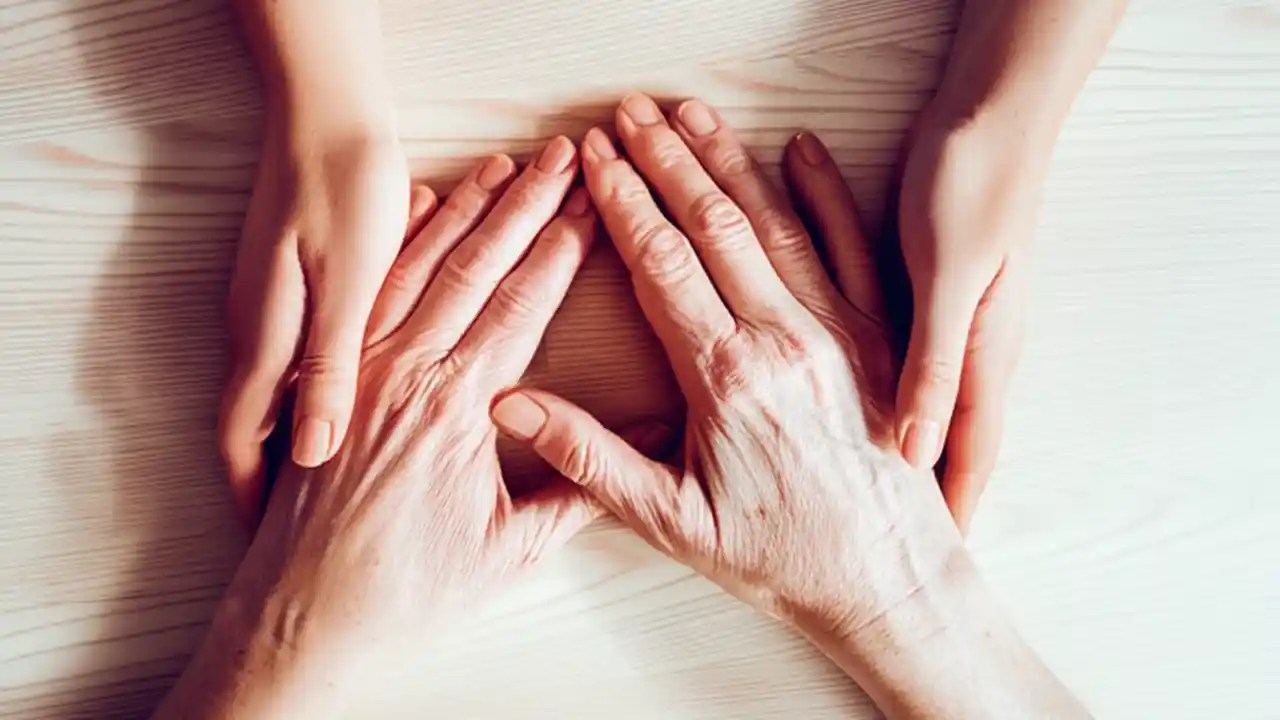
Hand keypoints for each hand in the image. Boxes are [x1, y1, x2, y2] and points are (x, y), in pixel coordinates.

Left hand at [162, 140, 609, 717]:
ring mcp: (364, 365)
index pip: (526, 302)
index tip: (595, 202)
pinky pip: (371, 290)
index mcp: (460, 403)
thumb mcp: (510, 550)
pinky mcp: (336, 374)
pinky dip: (402, 242)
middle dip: (528, 204)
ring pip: (423, 264)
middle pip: (479, 265)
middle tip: (564, 157)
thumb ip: (579, 488)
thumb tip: (648, 446)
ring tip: (505, 164)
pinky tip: (423, 204)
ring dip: (468, 208)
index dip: (565, 246)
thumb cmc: (410, 590)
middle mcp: (409, 369)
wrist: (308, 617)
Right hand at [219, 111, 410, 525]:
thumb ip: (328, 367)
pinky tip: (338, 394)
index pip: (242, 441)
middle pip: (256, 424)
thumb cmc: (345, 192)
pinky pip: (291, 353)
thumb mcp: (345, 284)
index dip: (251, 496)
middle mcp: (256, 331)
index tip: (262, 543)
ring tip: (318, 479)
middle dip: (273, 476)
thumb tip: (313, 454)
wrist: (326, 113)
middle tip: (292, 529)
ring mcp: (267, 307)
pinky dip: (311, 385)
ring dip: (296, 430)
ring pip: (275, 391)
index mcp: (269, 341)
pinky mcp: (287, 285)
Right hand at [493, 93, 956, 644]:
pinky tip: (800, 150)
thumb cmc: (782, 559)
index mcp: (725, 377)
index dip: (624, 200)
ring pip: (773, 224)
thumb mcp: (673, 522)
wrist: (890, 583)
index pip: (662, 262)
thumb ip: (592, 458)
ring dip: (728, 162)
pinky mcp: (877, 338)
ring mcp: (837, 331)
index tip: (596, 155)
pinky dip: (823, 194)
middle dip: (665, 160)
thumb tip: (512, 406)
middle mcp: (783, 338)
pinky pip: (850, 249)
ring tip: (691, 114)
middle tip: (630, 112)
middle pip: (712, 225)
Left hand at [893, 117, 1038, 531]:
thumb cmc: (972, 189)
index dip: (953, 515)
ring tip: (895, 501)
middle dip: (936, 499)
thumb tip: (916, 453)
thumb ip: (936, 367)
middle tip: (913, 558)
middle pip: (951, 444)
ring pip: (930, 412)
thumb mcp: (953, 281)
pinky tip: (881, 409)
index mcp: (978, 360)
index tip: (936, 577)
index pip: (970, 459)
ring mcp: (956, 329)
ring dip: (918, 452)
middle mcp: (971, 354)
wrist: (992, 115)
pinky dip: (901, 399)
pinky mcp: (934, 297)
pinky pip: (912, 366)